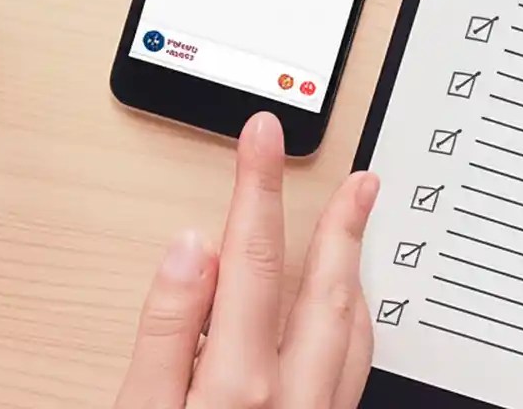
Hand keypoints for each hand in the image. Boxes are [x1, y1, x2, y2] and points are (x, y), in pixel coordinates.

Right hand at [114, 113, 380, 408]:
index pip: (253, 259)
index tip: (262, 139)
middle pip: (326, 292)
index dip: (257, 189)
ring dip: (354, 274)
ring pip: (353, 334)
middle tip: (357, 182)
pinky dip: (353, 327)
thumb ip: (165, 331)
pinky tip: (346, 316)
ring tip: (357, 230)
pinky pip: (354, 372)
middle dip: (341, 227)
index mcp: (239, 381)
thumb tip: (188, 250)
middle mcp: (293, 400)